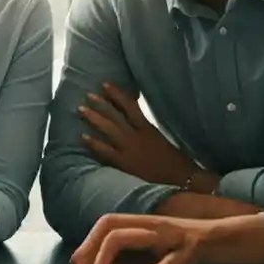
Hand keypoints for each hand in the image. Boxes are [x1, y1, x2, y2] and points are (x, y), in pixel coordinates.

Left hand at [70, 213, 213, 263]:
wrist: (235, 239)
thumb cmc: (191, 248)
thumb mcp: (155, 254)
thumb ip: (130, 259)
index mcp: (144, 226)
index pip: (107, 223)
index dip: (88, 241)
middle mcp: (154, 225)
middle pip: (113, 223)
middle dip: (92, 244)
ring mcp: (173, 234)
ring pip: (136, 234)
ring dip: (111, 250)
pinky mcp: (195, 247)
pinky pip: (175, 258)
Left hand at [78, 83, 201, 186]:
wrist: (182, 180)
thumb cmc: (173, 161)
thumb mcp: (159, 139)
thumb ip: (145, 130)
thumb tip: (133, 121)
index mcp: (147, 128)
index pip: (130, 106)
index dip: (117, 94)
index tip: (105, 84)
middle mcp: (137, 136)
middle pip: (116, 116)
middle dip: (101, 104)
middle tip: (88, 95)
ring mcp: (130, 149)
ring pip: (109, 129)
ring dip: (94, 118)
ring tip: (81, 110)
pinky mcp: (125, 164)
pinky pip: (106, 151)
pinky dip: (94, 144)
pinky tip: (83, 137)